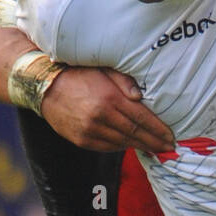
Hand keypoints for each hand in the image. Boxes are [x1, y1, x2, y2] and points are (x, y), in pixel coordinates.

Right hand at [42, 66, 173, 154]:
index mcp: (109, 98)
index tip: (171, 137)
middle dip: (154, 142)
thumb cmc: (79, 73)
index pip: (142, 118)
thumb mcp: (103, 68)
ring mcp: (90, 131)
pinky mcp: (82, 140)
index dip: (159, 130)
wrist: (45, 86)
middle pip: (135, 134)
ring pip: (122, 143)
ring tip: (153, 147)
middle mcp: (101, 117)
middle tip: (167, 147)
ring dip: (140, 146)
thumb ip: (124, 81)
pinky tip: (131, 145)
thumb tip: (141, 98)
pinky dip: (122, 147)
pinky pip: (108, 147)